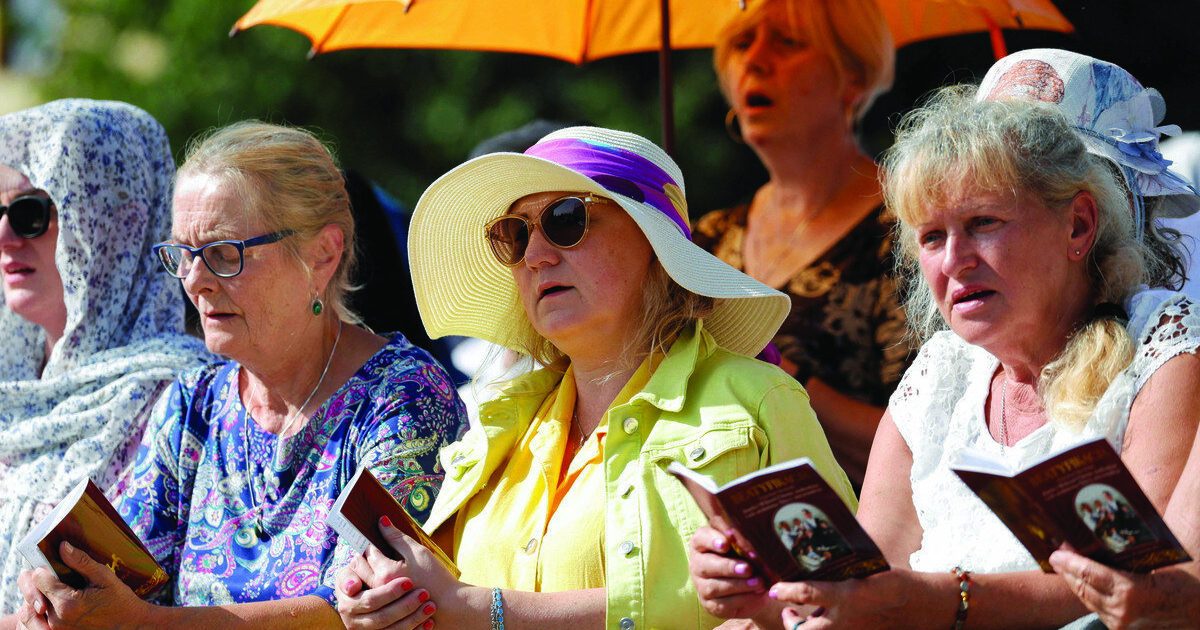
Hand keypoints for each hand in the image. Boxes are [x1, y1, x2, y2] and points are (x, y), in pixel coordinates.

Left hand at [17, 541, 152, 629]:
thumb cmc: (120, 600)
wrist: (129, 625)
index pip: (39, 579)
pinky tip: (67, 599)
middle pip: (36, 592)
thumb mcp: (104, 577)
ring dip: (46, 593)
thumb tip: (62, 546)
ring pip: (38, 603)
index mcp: (67, 603)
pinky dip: (51, 605)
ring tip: (65, 587)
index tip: (56, 564)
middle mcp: (56, 619)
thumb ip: (81, 562)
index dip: (46, 568)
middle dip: (44, 581)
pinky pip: (45, 614)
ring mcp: (56, 628)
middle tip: (60, 575)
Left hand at [336, 517, 460, 629]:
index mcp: (385, 572)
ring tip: (377, 562)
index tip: (374, 535)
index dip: (370, 540)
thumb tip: (381, 521)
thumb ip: (396, 537)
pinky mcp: (382, 607)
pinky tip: (381, 578)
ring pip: (360, 579)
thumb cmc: (435, 578)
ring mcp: (379, 600)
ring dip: (364, 569)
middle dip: (364, 554)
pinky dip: (369, 582)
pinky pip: (368, 591)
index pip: (368, 550)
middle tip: (373, 548)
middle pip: (358, 565)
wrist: (446, 606)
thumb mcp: (418, 552)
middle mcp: (377, 587)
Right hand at [687, 526, 769, 619]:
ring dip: (738, 585)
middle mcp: (697, 565)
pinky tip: (756, 594)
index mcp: (701, 544)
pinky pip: (723, 604)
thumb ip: (741, 537)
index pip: (701, 538)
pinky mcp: (711, 605)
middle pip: (706, 565)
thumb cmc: (744, 556)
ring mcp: (701, 586)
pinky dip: (742, 599)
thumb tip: (750, 533)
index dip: (712, 541)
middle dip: (728, 567)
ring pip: (714, 587)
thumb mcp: (742, 544)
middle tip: (748, 568)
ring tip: (758, 583)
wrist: (751, 584)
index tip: (726, 544)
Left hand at [768, 568, 928, 628]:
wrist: (916, 605)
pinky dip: (823, 628)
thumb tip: (811, 564)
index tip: (774, 589)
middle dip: (790, 623)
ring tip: (798, 617)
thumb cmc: (890, 582)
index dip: (786, 592)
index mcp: (846, 595)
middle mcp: (844, 618)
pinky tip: (825, 619)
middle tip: (786, 612)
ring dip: (804, 628)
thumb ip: (836, 575)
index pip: (806, 594)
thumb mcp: (861, 572)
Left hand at [1050, 549, 1199, 628]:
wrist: (1199, 615)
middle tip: (1057, 554)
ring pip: (1086, 600)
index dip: (1070, 561)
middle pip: (1082, 587)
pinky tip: (1081, 582)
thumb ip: (1128, 558)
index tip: (1056, 552)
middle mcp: (1121, 611)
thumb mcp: (1158, 567)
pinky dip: (1087, 594)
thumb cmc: (1184, 587)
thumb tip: (1102, 540)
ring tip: (1065, 566)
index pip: (1089, 574)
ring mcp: (1120, 624)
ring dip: (1073, 582)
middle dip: (1066, 570)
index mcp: (1131, 593)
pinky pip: (1097, 609)